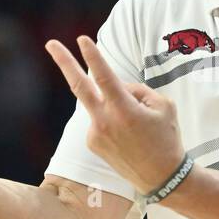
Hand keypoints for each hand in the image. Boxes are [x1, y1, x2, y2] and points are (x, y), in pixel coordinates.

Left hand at [45, 35, 184, 193]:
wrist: (162, 178)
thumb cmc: (167, 139)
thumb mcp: (164, 106)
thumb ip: (138, 90)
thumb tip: (118, 87)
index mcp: (124, 110)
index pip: (104, 76)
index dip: (92, 56)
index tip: (81, 40)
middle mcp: (105, 121)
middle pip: (79, 86)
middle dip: (64, 62)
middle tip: (50, 43)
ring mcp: (95, 134)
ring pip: (100, 104)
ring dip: (114, 103)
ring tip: (138, 126)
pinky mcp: (92, 144)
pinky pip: (100, 119)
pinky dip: (113, 119)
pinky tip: (128, 136)